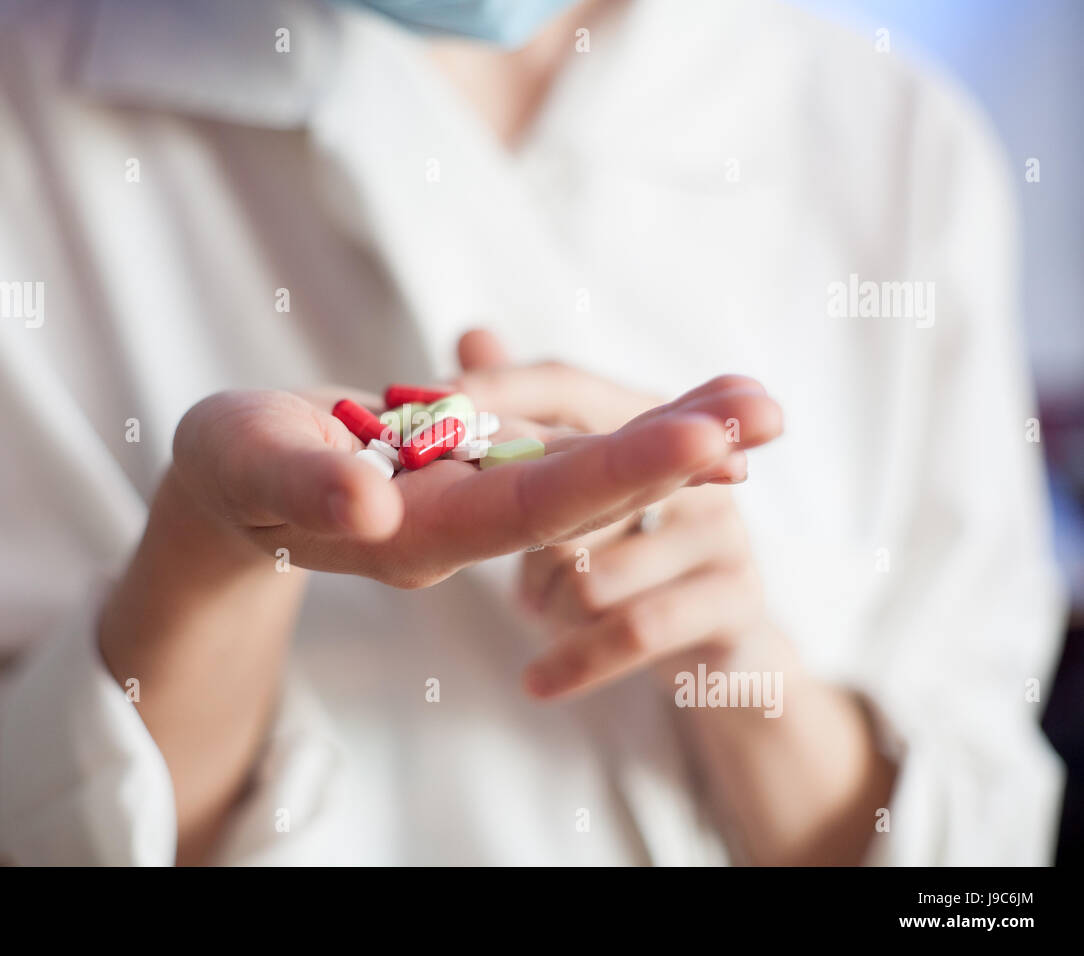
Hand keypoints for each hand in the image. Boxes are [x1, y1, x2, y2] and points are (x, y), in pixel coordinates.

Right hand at [168, 338, 781, 588]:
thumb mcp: (247, 466)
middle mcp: (464, 526)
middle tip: (772, 413)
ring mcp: (475, 503)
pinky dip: (629, 432)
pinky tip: (696, 418)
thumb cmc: (232, 471)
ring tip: (760, 405)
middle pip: (585, 493)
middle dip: (676, 454)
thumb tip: (372, 503)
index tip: (704, 439)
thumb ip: (304, 485)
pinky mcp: (478, 475)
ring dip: (673, 439)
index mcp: (416, 532)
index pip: (530, 506)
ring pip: (588, 473)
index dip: (616, 472)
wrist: (239, 489)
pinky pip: (566, 455)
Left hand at [446, 330, 778, 698]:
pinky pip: (632, 628)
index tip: (444, 400)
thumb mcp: (569, 480)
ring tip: (550, 602)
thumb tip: (472, 331)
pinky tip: (536, 683)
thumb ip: (523, 412)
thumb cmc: (623, 548)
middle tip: (650, 472)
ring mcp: (724, 531)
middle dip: (587, 479)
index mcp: (649, 420)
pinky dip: (575, 658)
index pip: (566, 386)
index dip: (503, 393)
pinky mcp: (733, 602)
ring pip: (590, 569)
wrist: (712, 646)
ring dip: (552, 598)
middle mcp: (697, 459)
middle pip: (613, 460)